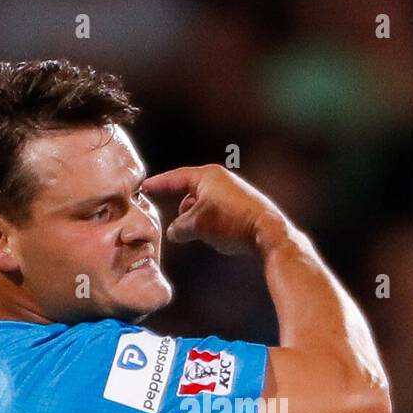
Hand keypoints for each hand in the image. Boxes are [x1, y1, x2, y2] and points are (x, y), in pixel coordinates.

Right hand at [141, 164, 287, 255]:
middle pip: (189, 195)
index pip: (175, 178)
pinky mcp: (241, 207)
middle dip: (183, 213)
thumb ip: (178, 227)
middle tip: (179, 229)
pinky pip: (217, 214)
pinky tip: (217, 237)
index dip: (158, 184)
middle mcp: (220, 180)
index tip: (144, 186)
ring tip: (202, 235)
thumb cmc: (231, 223)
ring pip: (203, 207)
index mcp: (207, 176)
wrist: (268, 232)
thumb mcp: (197, 225)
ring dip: (198, 222)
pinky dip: (211, 224)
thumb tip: (174, 232)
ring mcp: (232, 192)